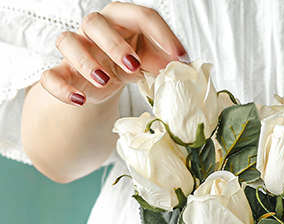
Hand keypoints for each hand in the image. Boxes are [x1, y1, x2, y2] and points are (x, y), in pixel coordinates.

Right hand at [41, 2, 186, 106]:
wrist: (105, 82)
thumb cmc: (130, 64)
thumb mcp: (151, 63)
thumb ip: (165, 62)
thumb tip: (184, 67)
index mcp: (122, 22)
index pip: (140, 16)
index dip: (162, 34)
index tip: (179, 57)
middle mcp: (95, 31)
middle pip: (95, 22)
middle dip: (114, 44)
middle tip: (134, 66)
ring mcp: (77, 49)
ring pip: (68, 42)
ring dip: (86, 62)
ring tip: (105, 81)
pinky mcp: (64, 72)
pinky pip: (51, 75)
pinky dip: (62, 88)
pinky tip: (80, 101)